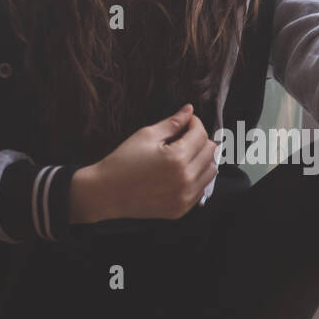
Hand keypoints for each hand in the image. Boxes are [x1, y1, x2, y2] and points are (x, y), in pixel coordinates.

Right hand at [70, 103, 219, 221]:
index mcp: (176, 158)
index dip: (195, 123)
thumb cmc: (123, 162)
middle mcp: (185, 179)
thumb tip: (189, 110)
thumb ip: (172, 123)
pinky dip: (197, 177)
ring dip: (203, 159)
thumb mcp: (146, 136)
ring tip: (185, 154)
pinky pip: (202, 189)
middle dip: (200, 140)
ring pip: (211, 171)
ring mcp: (184, 197)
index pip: (200, 134)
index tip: (188, 121)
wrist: (106, 193)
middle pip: (210, 152)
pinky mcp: (181, 209)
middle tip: (185, 137)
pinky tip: (182, 172)